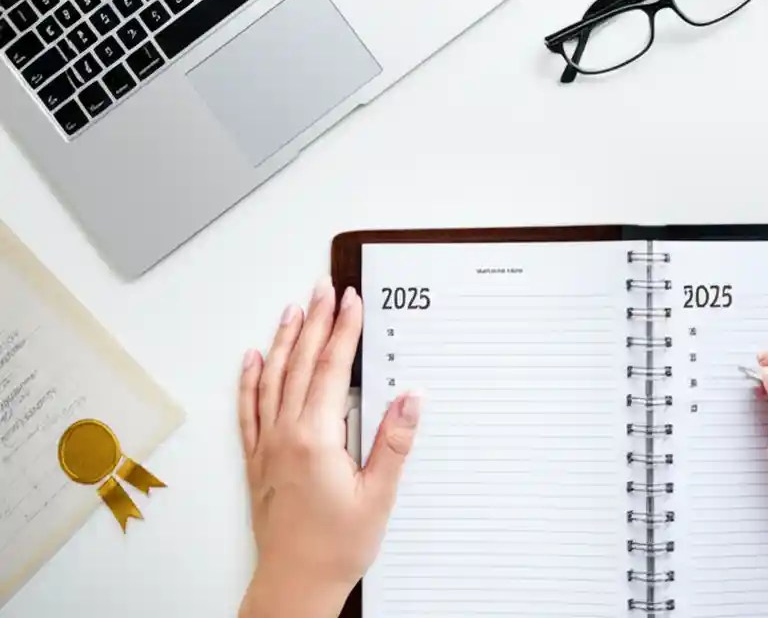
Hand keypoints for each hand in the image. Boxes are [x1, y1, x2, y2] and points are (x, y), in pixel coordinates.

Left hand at [238, 279, 420, 617]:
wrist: (295, 584)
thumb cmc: (336, 547)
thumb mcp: (378, 495)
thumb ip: (393, 442)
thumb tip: (410, 399)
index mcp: (315, 439)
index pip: (330, 370)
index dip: (343, 331)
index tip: (351, 301)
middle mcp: (285, 436)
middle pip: (300, 365)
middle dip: (316, 323)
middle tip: (325, 290)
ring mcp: (267, 447)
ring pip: (272, 379)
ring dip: (285, 340)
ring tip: (295, 310)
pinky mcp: (257, 461)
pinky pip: (249, 409)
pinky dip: (250, 380)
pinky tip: (253, 359)